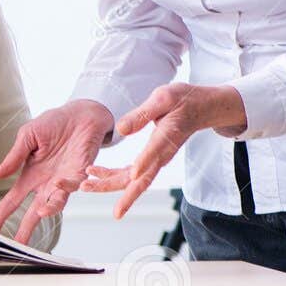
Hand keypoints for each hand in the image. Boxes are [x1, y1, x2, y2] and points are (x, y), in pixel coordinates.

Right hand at [0, 99, 114, 242]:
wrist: (81, 115)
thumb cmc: (54, 123)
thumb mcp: (28, 136)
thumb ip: (14, 156)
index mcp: (29, 176)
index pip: (12, 201)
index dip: (0, 216)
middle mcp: (45, 184)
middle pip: (32, 212)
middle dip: (24, 229)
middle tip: (16, 246)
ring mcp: (63, 182)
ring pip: (54, 203)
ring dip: (47, 210)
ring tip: (39, 215)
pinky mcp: (80, 175)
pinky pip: (72, 186)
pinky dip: (65, 188)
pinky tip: (57, 185)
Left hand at [82, 83, 246, 217]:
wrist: (201, 108)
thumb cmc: (183, 100)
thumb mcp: (163, 97)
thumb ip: (143, 113)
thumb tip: (121, 129)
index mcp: (166, 137)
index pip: (154, 153)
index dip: (144, 163)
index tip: (132, 174)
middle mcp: (161, 154)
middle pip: (139, 178)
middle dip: (112, 185)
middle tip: (85, 187)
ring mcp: (156, 159)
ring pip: (132, 181)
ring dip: (107, 184)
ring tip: (84, 184)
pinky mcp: (151, 159)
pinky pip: (131, 174)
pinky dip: (113, 176)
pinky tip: (95, 174)